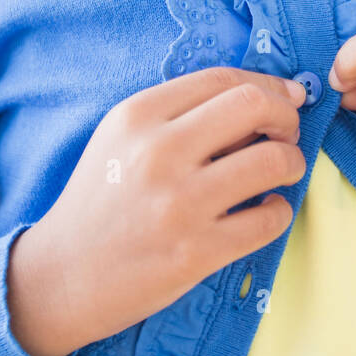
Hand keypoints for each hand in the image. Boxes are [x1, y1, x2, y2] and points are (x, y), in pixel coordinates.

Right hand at [6, 67, 306, 355]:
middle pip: (254, 106)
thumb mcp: (124, 138)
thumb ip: (183, 113)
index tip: (286, 97)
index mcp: (138, 116)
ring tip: (284, 171)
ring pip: (273, 161)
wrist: (62, 275)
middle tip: (288, 133)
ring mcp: (178, 204)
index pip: (223, 79)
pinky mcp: (196, 252)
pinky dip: (280, 210)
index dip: (268, 84)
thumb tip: (269, 96)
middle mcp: (158, 153)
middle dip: (286, 116)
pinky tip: (266, 210)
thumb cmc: (103, 199)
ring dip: (293, 162)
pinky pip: (269, 219)